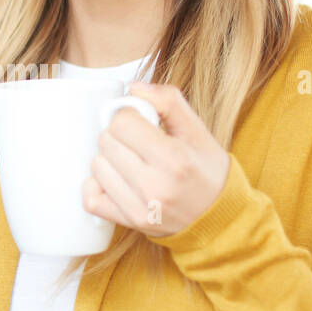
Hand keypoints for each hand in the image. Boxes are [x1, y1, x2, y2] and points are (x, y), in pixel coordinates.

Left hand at [82, 81, 230, 238]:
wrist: (220, 216)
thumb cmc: (208, 169)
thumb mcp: (197, 130)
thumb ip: (167, 101)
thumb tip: (132, 88)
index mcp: (174, 158)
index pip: (122, 122)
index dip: (129, 116)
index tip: (141, 122)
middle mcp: (155, 186)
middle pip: (106, 141)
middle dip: (119, 135)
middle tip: (138, 142)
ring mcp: (141, 208)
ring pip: (96, 166)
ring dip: (110, 159)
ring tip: (131, 162)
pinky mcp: (130, 223)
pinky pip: (91, 199)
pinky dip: (98, 186)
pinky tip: (116, 180)